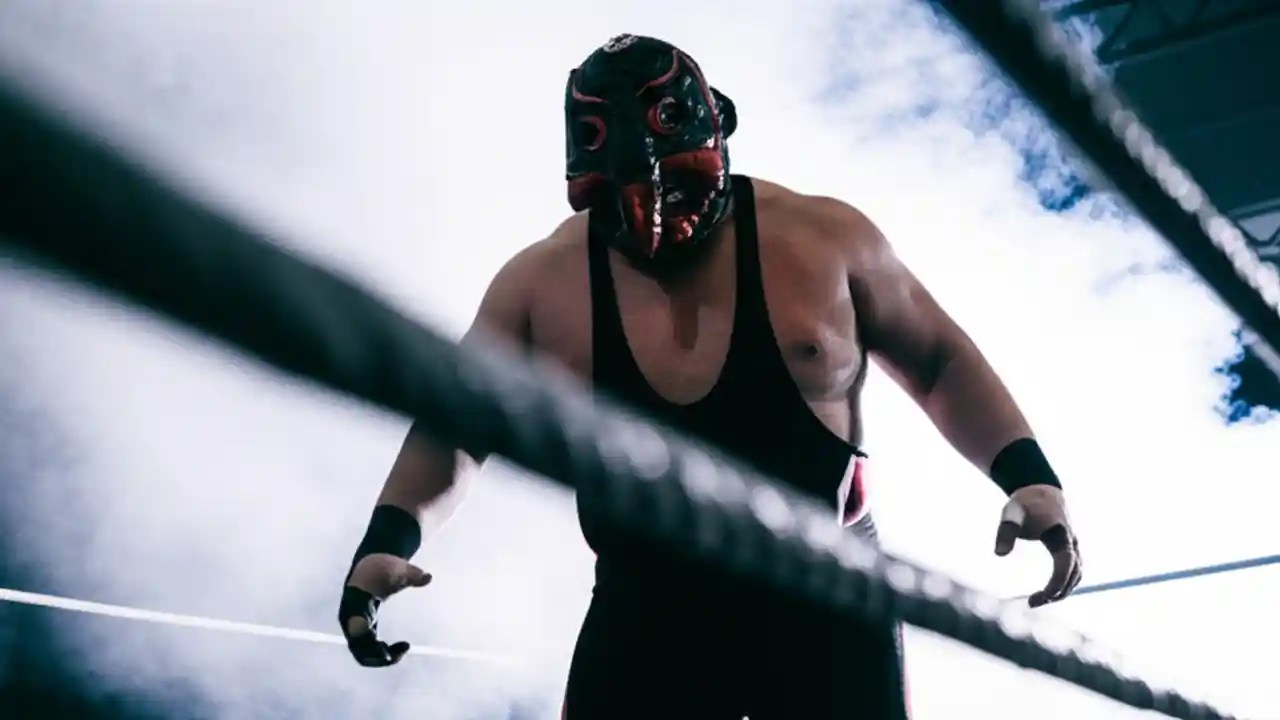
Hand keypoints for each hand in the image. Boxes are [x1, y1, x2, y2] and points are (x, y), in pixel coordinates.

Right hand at [339, 553, 431, 666]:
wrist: (372, 565)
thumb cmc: (386, 566)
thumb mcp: (399, 569)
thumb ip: (412, 575)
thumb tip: (428, 577)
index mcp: (355, 600)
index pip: (356, 622)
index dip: (364, 636)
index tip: (383, 651)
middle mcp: (349, 617)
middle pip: (357, 645)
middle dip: (377, 655)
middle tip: (403, 651)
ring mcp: (352, 626)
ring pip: (361, 653)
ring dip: (381, 658)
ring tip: (405, 648)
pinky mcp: (360, 630)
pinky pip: (367, 650)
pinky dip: (383, 653)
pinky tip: (403, 646)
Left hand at [994, 485, 1081, 607]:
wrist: (1040, 490)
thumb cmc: (1025, 503)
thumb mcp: (1011, 513)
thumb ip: (1006, 532)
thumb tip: (999, 554)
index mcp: (1062, 535)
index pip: (1066, 564)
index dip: (1056, 582)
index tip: (1041, 596)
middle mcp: (1072, 543)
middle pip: (1074, 574)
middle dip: (1057, 592)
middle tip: (1032, 603)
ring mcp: (1073, 546)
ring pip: (1076, 575)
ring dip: (1061, 590)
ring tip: (1036, 600)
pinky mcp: (1069, 549)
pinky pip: (1072, 571)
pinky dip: (1063, 584)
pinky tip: (1046, 592)